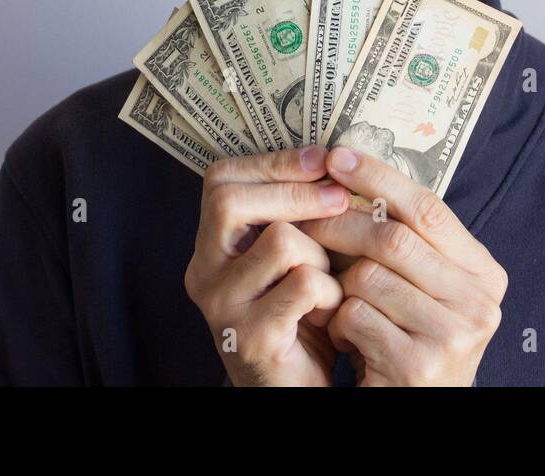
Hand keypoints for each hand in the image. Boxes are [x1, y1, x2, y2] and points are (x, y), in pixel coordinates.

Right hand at [184, 145, 349, 385]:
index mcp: (211, 246)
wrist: (296, 389)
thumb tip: (333, 156)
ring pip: (281, 240)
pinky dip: (330, 290)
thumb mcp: (294, 256)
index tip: (321, 158)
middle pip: (232, 201)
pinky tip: (333, 308)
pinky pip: (304, 284)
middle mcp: (204, 272)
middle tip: (340, 199)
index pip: (221, 180)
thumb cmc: (302, 314)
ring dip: (320, 253)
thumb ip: (297, 213)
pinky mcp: (251, 337)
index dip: (273, 162)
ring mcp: (222, 307)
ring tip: (329, 277)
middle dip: (297, 192)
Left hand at [297, 147, 508, 385]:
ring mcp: (452, 335)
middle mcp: (479, 303)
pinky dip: (338, 324)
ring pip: (368, 278)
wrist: (417, 410)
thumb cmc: (408, 340)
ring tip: (344, 309)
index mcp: (484, 273)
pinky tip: (349, 341)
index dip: (380, 177)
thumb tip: (350, 170)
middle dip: (340, 225)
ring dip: (340, 289)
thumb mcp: (425, 289)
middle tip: (304, 219)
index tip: (338, 156)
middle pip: (393, 239)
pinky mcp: (418, 365)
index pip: (429, 208)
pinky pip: (355, 317)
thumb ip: (408, 241)